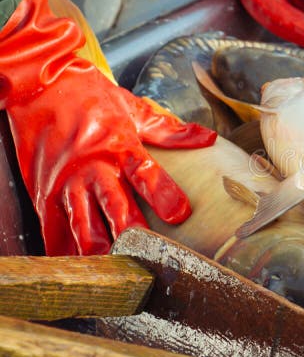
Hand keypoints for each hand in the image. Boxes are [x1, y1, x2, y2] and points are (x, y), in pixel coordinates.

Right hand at [0, 0, 216, 254]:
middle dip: (130, 232)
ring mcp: (66, 184)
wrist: (40, 86)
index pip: (146, 173)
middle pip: (113, 207)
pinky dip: (65, 251)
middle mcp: (93, 168)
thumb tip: (210, 138)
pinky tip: (79, 270)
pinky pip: (54, 230)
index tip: (181, 215)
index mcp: (120, 146)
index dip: (164, 195)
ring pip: (82, 225)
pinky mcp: (44, 194)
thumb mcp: (134, 109)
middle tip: (147, 256)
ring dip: (98, 249)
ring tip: (114, 271)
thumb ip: (170, 130)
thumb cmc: (92, 98)